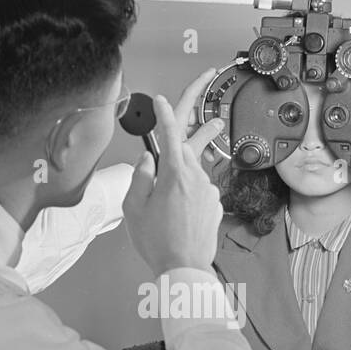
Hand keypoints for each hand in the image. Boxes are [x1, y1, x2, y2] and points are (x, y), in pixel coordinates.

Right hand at [123, 68, 223, 275]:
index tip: (161, 99)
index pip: (169, 133)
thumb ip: (140, 178)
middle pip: (193, 138)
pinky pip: (200, 189)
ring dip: (194, 155)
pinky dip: (191, 189)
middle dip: (197, 108)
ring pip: (196, 166)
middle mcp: (195, 177)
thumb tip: (148, 161)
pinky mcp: (215, 203)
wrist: (185, 269)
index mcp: (173, 174)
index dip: (165, 112)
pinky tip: (181, 207)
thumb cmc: (157, 242)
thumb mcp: (134, 208)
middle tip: (207, 80)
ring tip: (211, 128)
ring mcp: (208, 190)